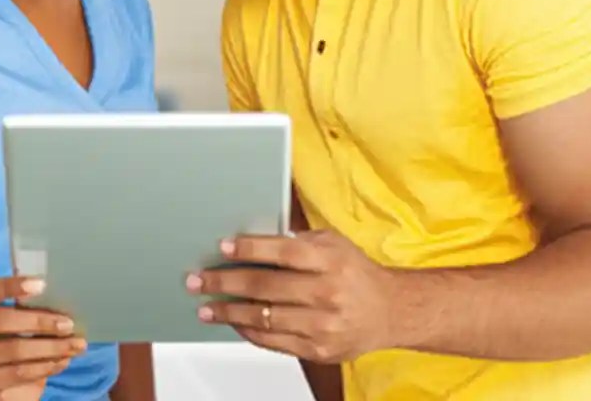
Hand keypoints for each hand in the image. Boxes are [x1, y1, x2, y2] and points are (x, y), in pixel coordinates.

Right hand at [0, 276, 86, 400]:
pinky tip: (63, 360)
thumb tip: (57, 289)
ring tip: (76, 345)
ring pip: (13, 351)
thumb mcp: (2, 318)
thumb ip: (21, 303)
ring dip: (51, 347)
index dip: (10, 285)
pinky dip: (46, 366)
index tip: (42, 284)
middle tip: (68, 324)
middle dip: (38, 321)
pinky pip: (19, 374)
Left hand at [187, 230, 395, 363]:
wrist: (390, 312)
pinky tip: (234, 322)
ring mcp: (322, 325)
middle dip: (225, 282)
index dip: (250, 248)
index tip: (223, 247)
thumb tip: (253, 241)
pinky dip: (248, 331)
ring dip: (229, 312)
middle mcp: (327, 293)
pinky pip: (273, 341)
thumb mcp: (334, 244)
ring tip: (207, 307)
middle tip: (200, 280)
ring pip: (264, 318)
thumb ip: (298, 241)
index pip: (283, 251)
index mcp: (331, 260)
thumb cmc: (356, 274)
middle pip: (265, 286)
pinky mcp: (318, 349)